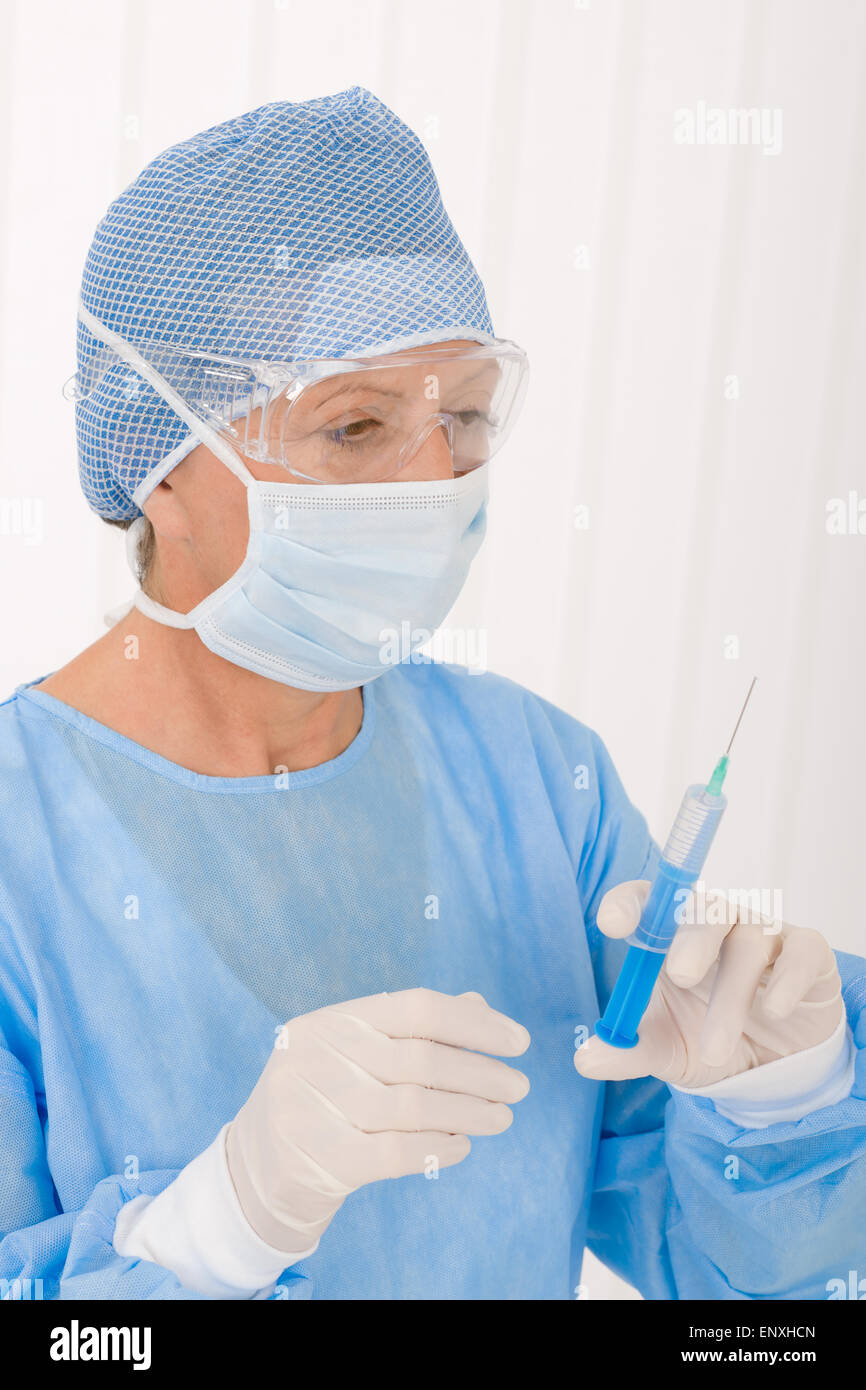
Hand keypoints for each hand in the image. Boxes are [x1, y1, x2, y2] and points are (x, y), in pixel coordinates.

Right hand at [226, 988, 530, 1253]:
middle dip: (482, 1073)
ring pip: (415, 1108)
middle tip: (520, 1087)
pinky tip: (463, 1146)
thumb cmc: (325, 1097)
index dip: (474, 1022)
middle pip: (421, 1060)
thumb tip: (480, 1006)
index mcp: (331, 1019)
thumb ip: (414, 1028)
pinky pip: (397, 1153)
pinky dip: (438, 1148)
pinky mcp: (320, 1160)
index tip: (519, 1041)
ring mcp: (313, 1108)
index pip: (417, 1008)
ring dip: (470, 1113)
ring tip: (503, 1118)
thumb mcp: (357, 1052)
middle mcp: (318, 1055)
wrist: (257, 1167)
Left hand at [575, 880, 843, 1085]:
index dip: (629, 904)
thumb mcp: (666, 1051)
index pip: (647, 900)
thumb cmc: (707, 1039)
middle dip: (690, 939)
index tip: (613, 925)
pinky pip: (801, 950)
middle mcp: (715, 924)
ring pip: (749, 942)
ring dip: (731, 997)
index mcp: (670, 935)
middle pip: (702, 909)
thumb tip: (584, 1060)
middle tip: (679, 974)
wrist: (772, 1067)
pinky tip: (775, 1011)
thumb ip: (628, 1051)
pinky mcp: (807, 952)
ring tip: (715, 1049)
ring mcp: (763, 933)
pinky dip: (788, 979)